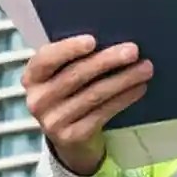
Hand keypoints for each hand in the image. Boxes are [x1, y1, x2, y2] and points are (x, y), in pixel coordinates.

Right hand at [22, 35, 152, 174]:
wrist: (70, 139)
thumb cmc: (70, 93)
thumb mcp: (62, 75)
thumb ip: (74, 58)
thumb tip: (111, 37)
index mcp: (32, 77)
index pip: (45, 59)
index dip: (68, 49)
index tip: (93, 40)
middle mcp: (37, 100)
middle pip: (76, 75)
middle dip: (107, 61)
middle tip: (132, 50)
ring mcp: (53, 122)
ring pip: (94, 94)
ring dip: (123, 79)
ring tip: (145, 68)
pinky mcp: (72, 137)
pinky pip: (102, 113)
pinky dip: (124, 98)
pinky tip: (139, 88)